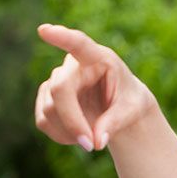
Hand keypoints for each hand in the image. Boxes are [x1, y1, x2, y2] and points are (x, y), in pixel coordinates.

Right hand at [34, 24, 155, 151]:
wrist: (120, 110)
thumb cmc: (130, 103)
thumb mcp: (133, 111)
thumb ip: (116, 122)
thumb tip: (97, 141)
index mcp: (100, 58)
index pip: (79, 44)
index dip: (62, 38)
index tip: (44, 31)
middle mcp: (73, 65)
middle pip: (60, 89)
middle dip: (73, 121)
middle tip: (92, 146)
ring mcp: (56, 80)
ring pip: (49, 109)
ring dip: (70, 132)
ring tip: (92, 140)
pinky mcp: (46, 97)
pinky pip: (43, 120)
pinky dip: (61, 135)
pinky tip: (78, 137)